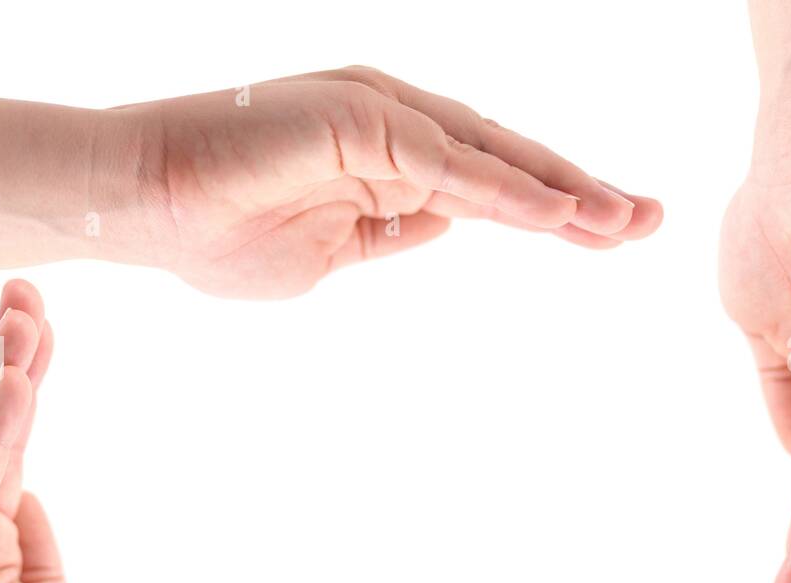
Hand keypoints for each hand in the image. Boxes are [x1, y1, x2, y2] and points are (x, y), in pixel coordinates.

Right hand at [120, 66, 662, 297]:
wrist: (141, 206)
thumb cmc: (216, 234)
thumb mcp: (328, 257)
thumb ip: (388, 235)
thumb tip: (443, 226)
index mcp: (388, 160)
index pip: (489, 187)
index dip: (550, 210)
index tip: (608, 235)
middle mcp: (395, 128)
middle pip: (508, 164)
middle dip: (581, 195)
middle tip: (649, 222)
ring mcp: (379, 117)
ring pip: (493, 158)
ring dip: (563, 191)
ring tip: (628, 223)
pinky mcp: (361, 119)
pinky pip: (452, 164)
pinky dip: (511, 192)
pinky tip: (565, 218)